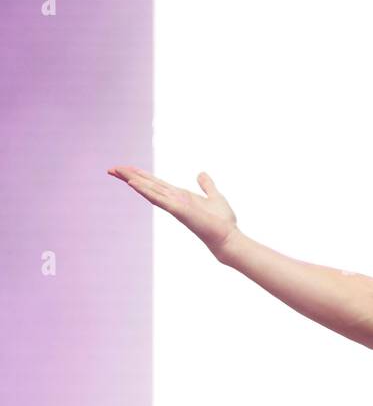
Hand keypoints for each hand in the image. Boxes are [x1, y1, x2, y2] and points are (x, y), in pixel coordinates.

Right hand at [107, 166, 238, 259]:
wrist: (228, 237)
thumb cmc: (222, 221)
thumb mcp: (215, 196)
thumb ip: (206, 185)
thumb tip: (201, 173)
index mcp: (180, 196)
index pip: (155, 183)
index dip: (140, 175)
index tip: (125, 168)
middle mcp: (173, 200)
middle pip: (147, 185)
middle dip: (129, 176)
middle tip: (111, 168)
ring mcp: (174, 205)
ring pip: (149, 190)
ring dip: (133, 180)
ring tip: (117, 171)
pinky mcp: (178, 211)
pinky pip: (158, 199)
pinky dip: (145, 190)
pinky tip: (132, 183)